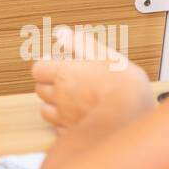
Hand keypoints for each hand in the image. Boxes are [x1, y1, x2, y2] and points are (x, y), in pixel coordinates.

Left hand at [30, 27, 152, 132]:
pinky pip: (60, 130)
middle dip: (48, 85)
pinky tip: (76, 119)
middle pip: (40, 90)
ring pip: (46, 111)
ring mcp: (65, 117)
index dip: (45, 67)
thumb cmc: (122, 85)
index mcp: (63, 74)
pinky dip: (63, 125)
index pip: (38, 70)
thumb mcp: (105, 55)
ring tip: (67, 101)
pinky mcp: (74, 134)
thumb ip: (81, 44)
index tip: (55, 65)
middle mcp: (59, 96)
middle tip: (63, 83)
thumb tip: (62, 34)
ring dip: (52, 106)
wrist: (131, 117)